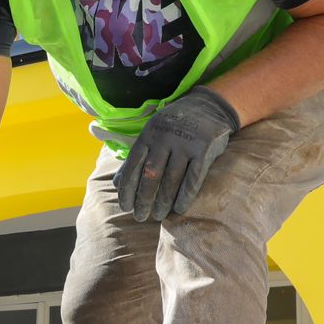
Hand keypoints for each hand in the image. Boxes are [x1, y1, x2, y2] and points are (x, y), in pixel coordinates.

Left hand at [115, 86, 240, 221]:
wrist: (208, 107)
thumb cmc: (173, 126)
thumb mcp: (151, 134)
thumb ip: (135, 158)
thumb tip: (115, 183)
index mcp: (148, 135)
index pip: (133, 166)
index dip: (127, 189)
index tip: (125, 207)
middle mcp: (164, 139)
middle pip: (151, 175)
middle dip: (143, 199)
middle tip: (140, 216)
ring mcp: (185, 144)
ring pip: (171, 178)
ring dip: (163, 201)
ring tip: (158, 215)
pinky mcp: (203, 149)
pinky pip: (193, 177)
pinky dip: (185, 195)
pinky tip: (179, 208)